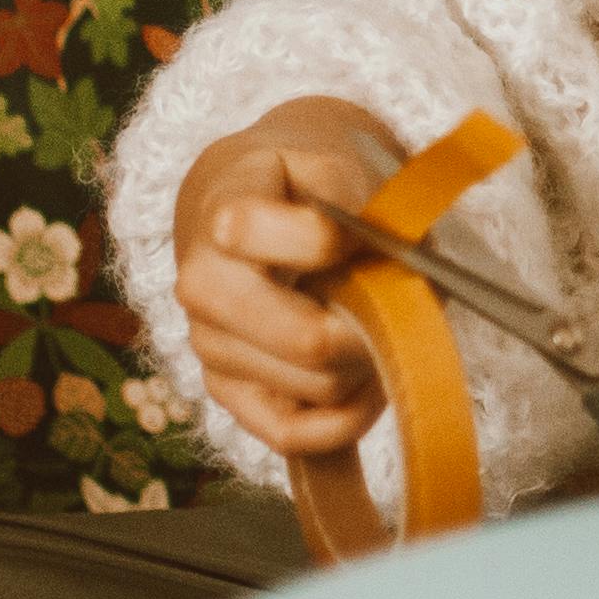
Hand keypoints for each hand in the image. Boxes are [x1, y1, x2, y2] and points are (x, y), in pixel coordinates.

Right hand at [169, 98, 398, 461]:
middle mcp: (201, 285)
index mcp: (223, 211)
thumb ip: (356, 197)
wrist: (245, 209)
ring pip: (314, 387)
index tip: (361, 234)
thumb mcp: (331, 163)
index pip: (264, 236)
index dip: (334, 241)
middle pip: (308, 340)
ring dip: (366, 368)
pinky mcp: (224, 391)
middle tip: (396, 306)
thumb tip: (380, 255)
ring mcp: (208, 343)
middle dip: (371, 329)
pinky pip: (291, 435)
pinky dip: (345, 420)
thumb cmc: (303, 188)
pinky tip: (368, 384)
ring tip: (379, 331)